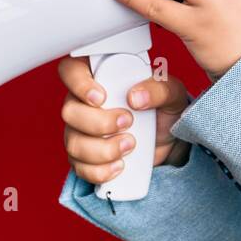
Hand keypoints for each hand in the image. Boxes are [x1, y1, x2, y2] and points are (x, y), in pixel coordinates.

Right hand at [58, 55, 191, 180]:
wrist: (169, 141)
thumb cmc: (164, 108)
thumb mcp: (171, 92)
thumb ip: (158, 89)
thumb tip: (135, 97)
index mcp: (100, 77)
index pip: (71, 70)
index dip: (78, 83)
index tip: (101, 98)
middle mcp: (83, 103)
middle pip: (69, 111)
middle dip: (98, 122)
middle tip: (128, 122)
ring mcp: (80, 132)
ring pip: (73, 142)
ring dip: (102, 149)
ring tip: (131, 145)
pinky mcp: (84, 158)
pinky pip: (80, 168)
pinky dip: (100, 170)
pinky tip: (120, 165)